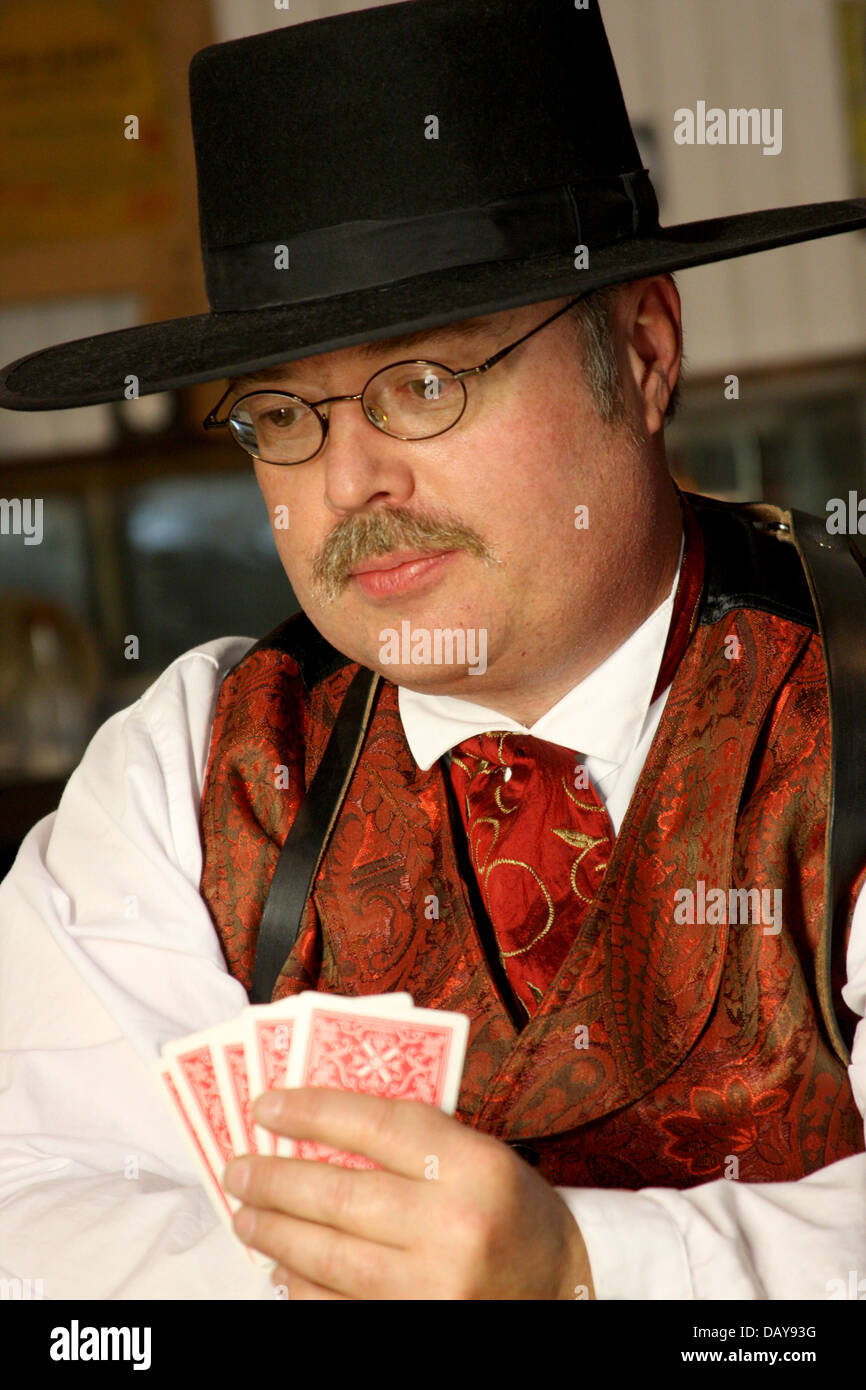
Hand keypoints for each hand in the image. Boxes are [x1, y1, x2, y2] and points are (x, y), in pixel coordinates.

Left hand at [223, 1086, 594, 1300]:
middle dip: (276, 1180)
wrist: (564, 1287)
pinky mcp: (417, 1326)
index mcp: (474, 1166)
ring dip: (277, 1234)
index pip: (377, 1125)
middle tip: (239, 1168)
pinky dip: (302, 1287)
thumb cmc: (510, 1209)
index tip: (267, 1106)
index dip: (313, 1111)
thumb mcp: (477, 1154)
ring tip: (247, 1216)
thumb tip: (313, 1132)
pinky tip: (281, 1267)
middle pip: (341, 1194)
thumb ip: (409, 1140)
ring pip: (330, 1257)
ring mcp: (435, 1287)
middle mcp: (455, 1227)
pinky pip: (340, 1307)